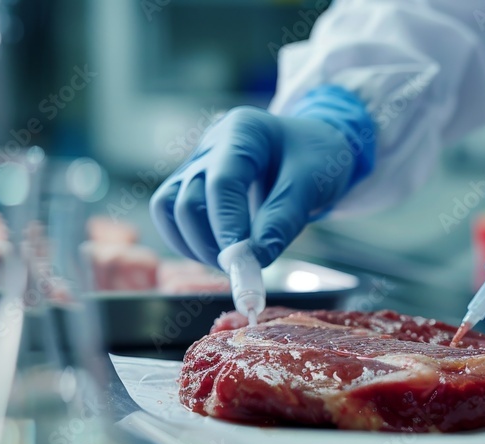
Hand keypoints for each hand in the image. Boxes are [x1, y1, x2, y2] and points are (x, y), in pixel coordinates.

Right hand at [151, 87, 373, 266]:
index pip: (223, 183)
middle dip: (212, 243)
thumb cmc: (314, 157)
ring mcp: (195, 165)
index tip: (241, 263)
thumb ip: (283, 219)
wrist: (312, 149)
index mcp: (243, 131)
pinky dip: (188, 243)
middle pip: (189, 200)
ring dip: (195, 247)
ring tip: (234, 264)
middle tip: (245, 270)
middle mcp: (210, 146)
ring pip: (169, 210)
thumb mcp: (312, 183)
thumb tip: (255, 259)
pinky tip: (218, 256)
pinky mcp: (189, 186)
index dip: (228, 226)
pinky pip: (170, 217)